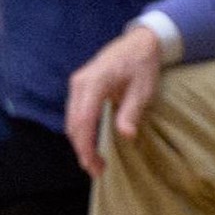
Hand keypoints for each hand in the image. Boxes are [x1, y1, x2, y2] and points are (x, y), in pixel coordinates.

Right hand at [65, 24, 164, 175]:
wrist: (138, 44)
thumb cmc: (142, 66)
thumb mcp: (143, 90)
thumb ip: (131, 112)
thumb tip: (126, 135)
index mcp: (95, 82)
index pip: (84, 119)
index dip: (86, 145)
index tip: (94, 165)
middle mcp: (80, 82)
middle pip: (73, 122)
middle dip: (82, 149)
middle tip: (97, 170)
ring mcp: (77, 84)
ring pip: (71, 119)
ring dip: (80, 142)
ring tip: (94, 162)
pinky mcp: (80, 87)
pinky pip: (75, 112)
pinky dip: (80, 131)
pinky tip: (89, 143)